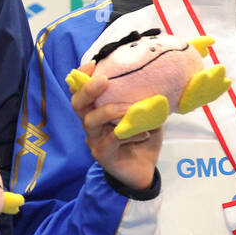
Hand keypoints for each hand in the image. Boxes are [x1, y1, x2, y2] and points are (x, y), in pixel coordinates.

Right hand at [72, 64, 162, 191]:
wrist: (143, 171)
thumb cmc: (140, 139)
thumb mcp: (143, 114)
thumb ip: (143, 99)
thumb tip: (158, 78)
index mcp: (96, 110)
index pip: (81, 91)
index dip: (83, 77)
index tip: (94, 63)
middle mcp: (90, 123)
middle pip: (77, 104)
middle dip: (88, 89)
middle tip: (104, 80)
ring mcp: (94, 139)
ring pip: (91, 120)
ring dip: (111, 110)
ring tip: (131, 108)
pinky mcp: (102, 154)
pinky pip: (111, 140)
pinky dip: (128, 133)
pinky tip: (144, 133)